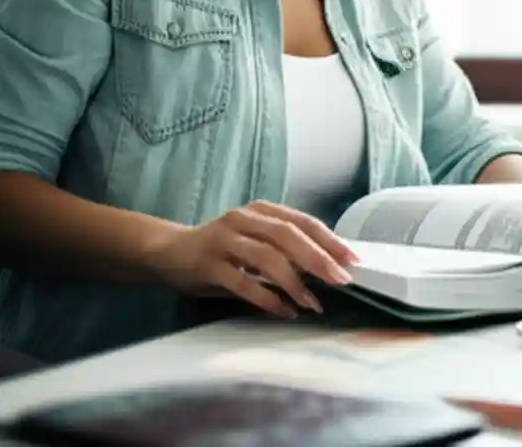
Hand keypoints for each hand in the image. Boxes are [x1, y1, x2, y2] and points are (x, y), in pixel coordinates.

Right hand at [144, 201, 359, 318]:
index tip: (353, 260)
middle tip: (341, 280)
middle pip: (288, 236)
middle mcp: (243, 219)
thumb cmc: (223, 250)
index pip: (303, 222)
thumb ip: (287, 250)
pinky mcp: (207, 264)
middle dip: (318, 259)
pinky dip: (267, 298)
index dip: (330, 240)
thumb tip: (330, 268)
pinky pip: (242, 282)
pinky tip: (284, 311)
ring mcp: (223, 239)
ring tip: (313, 302)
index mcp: (261, 211)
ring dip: (294, 282)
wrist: (168, 252)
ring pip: (266, 258)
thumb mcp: (256, 242)